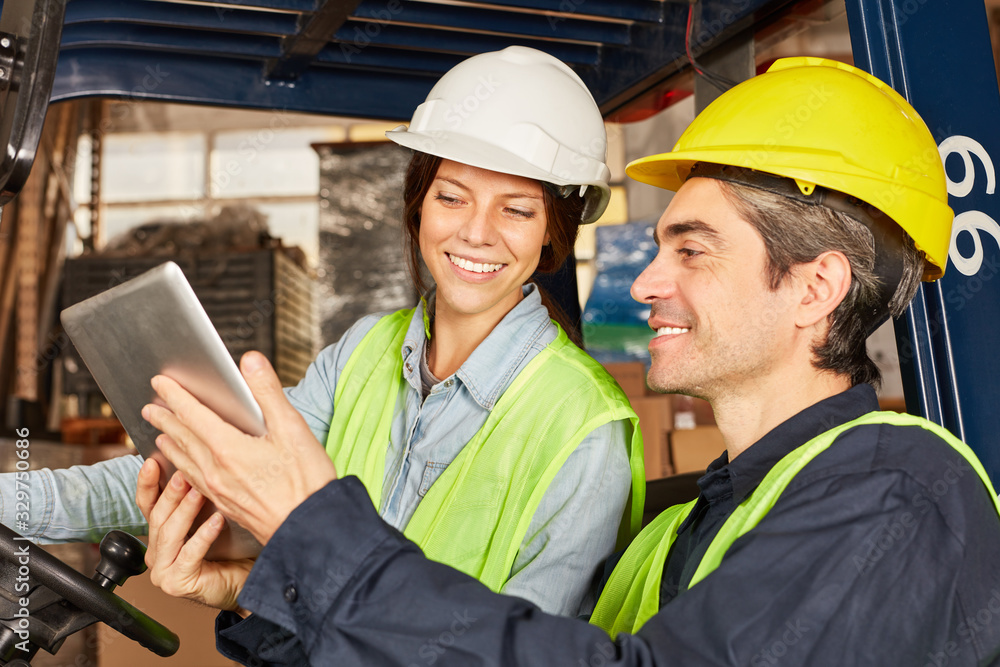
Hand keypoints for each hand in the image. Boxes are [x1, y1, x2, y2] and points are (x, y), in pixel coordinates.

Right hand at [136, 460, 253, 611]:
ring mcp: (163, 571)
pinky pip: (189, 554)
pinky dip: (203, 535)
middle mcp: (156, 554)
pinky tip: (218, 520)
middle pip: (158, 517)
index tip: (151, 462)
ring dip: (185, 510)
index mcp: (160, 537)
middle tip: (184, 473)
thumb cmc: (231, 551)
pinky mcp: (177, 583)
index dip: (147, 484)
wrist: (246, 583)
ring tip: (199, 491)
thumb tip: (196, 464)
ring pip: (170, 533)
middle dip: (171, 493)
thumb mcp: (210, 519)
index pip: (147, 506)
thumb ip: (198, 499)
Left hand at [141, 351, 336, 544]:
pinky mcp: (227, 506)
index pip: (193, 414)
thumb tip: (250, 361)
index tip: (161, 382)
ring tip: (160, 436)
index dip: (176, 396)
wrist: (310, 530)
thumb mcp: (293, 428)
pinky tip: (186, 471)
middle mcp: (216, 471)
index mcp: (228, 448)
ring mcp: (219, 491)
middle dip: (165, 420)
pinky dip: (184, 468)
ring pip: (185, 462)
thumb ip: (268, 392)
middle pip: (182, 438)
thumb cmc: (307, 482)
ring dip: (171, 445)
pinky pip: (194, 482)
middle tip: (150, 408)